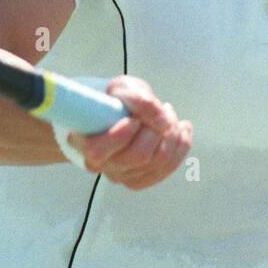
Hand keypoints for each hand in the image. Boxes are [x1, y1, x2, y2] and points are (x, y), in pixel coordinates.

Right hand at [67, 76, 192, 189]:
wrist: (117, 112)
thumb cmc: (115, 100)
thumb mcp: (122, 88)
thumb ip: (137, 98)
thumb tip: (161, 118)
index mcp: (85, 142)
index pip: (98, 151)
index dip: (120, 135)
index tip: (133, 118)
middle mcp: (102, 165)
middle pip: (138, 156)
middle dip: (156, 129)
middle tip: (161, 109)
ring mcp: (122, 175)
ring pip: (158, 161)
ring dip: (172, 134)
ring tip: (169, 113)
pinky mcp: (140, 179)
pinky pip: (168, 167)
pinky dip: (181, 146)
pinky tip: (182, 129)